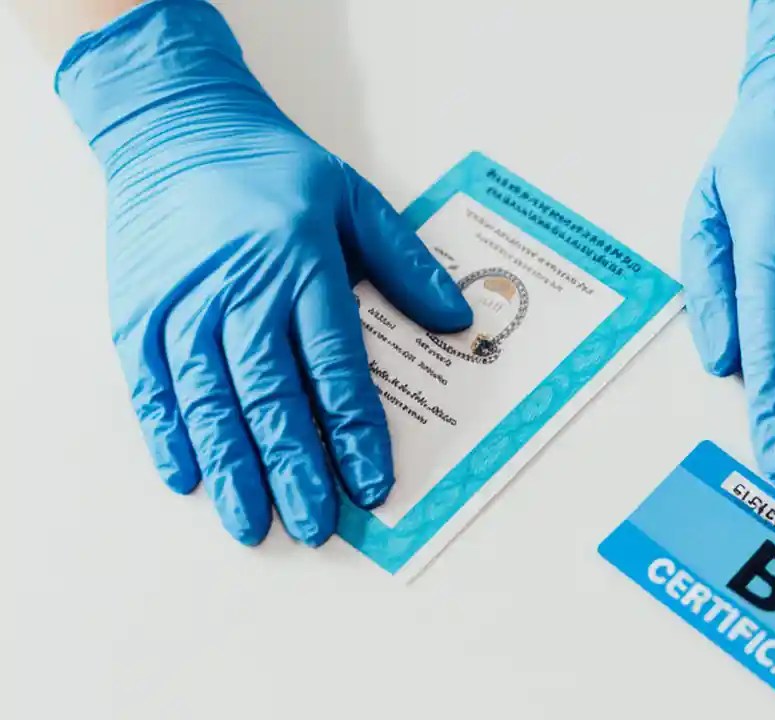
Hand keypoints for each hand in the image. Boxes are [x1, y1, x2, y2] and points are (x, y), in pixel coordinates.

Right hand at [56, 0, 471, 544]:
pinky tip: (188, 476)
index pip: (335, 366)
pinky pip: (150, 385)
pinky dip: (168, 433)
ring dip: (233, 466)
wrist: (177, 129)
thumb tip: (457, 321)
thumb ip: (407, 263)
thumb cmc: (273, 169)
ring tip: (254, 522)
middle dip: (296, 466)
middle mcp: (240, 292)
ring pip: (209, 401)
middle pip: (270, 396)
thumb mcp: (354, 199)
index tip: (372, 481)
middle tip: (316, 523)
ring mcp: (183, 305)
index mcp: (301, 267)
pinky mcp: (138, 313)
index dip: (355, 430)